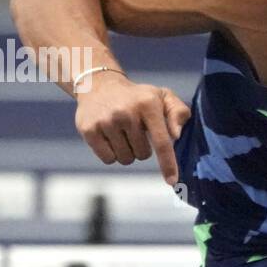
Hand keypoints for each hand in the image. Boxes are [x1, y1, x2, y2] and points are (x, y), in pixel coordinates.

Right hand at [74, 71, 191, 185]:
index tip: (172, 181)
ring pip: (125, 159)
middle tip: (135, 131)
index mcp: (148, 104)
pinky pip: (108, 159)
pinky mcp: (88, 130)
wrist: (98, 85)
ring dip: (127, 152)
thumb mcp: (162, 97)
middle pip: (142, 155)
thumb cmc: (138, 97)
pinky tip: (109, 136)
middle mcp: (126, 112)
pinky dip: (112, 154)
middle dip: (142, 148)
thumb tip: (176, 135)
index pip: (161, 141)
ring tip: (122, 133)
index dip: (168, 163)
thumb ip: (178, 113)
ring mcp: (105, 121)